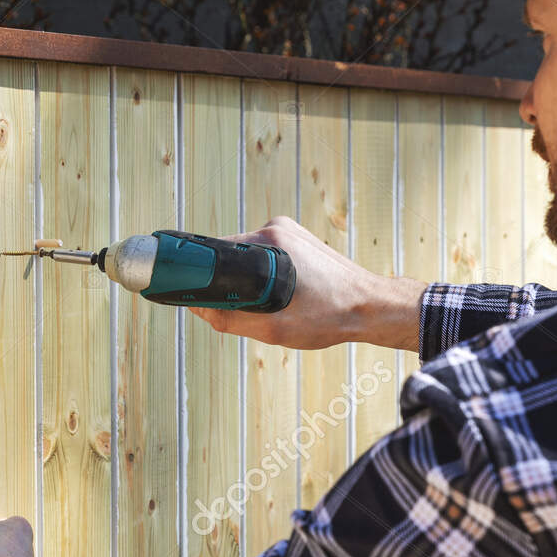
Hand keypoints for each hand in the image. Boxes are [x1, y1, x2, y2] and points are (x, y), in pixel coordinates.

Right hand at [188, 216, 426, 351]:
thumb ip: (230, 318)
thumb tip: (198, 309)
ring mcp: (289, 232)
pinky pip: (265, 256)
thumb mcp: (272, 328)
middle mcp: (276, 228)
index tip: (186, 286)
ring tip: (266, 306)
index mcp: (268, 241)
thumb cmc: (329, 316)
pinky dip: (262, 275)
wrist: (371, 307)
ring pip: (247, 256)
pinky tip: (279, 297)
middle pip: (229, 253)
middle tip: (232, 309)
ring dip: (245, 279)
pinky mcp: (298, 240)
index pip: (214, 251)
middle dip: (224, 280)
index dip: (197, 271)